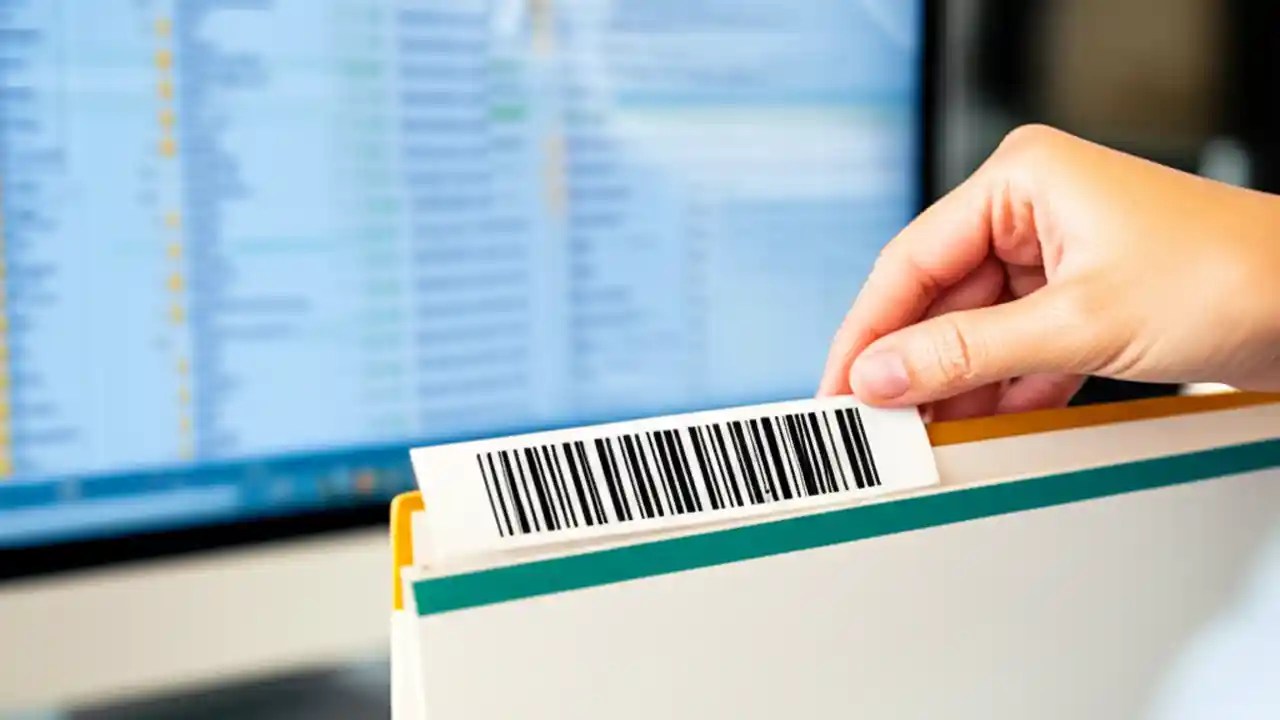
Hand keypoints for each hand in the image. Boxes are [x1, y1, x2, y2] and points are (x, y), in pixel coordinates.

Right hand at [818, 125, 1279, 419]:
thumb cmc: (1231, 276)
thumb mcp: (1076, 323)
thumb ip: (967, 353)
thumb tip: (881, 374)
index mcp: (1021, 179)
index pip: (911, 260)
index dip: (868, 329)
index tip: (839, 385)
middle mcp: (1031, 209)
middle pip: (939, 297)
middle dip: (913, 363)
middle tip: (876, 421)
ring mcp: (1057, 254)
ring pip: (975, 327)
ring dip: (954, 382)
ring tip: (921, 433)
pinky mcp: (1081, 296)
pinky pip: (1015, 344)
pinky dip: (999, 386)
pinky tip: (977, 425)